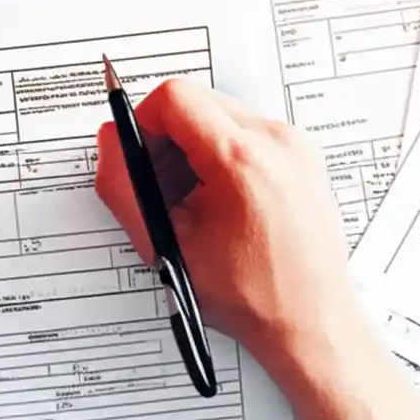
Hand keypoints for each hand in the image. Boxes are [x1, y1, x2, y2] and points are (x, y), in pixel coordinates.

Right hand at [94, 79, 419, 419]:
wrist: (309, 322)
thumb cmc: (252, 297)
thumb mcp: (167, 245)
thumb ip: (124, 188)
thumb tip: (111, 144)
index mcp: (242, 160)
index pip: (175, 97)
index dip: (142, 123)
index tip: (138, 155)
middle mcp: (276, 142)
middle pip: (197, 102)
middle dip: (167, 140)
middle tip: (162, 189)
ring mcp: (295, 147)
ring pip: (220, 116)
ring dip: (193, 151)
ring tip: (192, 204)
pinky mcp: (302, 157)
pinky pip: (246, 134)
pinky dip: (220, 158)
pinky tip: (217, 204)